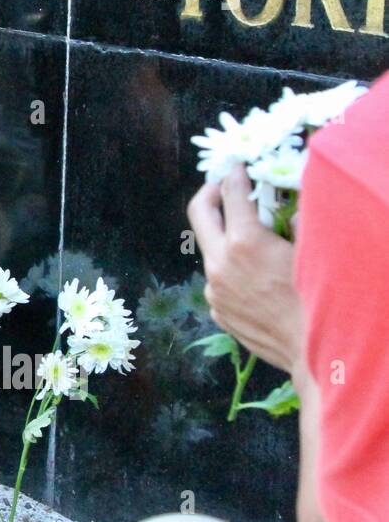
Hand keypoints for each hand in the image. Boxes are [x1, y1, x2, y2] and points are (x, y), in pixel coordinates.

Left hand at [186, 165, 304, 372]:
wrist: (316, 354)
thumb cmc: (321, 299)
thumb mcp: (313, 249)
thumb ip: (298, 218)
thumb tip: (290, 199)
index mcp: (244, 243)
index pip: (230, 194)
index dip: (235, 175)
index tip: (237, 167)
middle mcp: (220, 264)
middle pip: (199, 214)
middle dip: (211, 193)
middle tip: (222, 187)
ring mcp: (215, 290)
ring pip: (211, 251)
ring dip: (225, 238)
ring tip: (251, 240)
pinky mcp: (217, 311)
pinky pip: (219, 281)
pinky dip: (231, 270)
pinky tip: (255, 277)